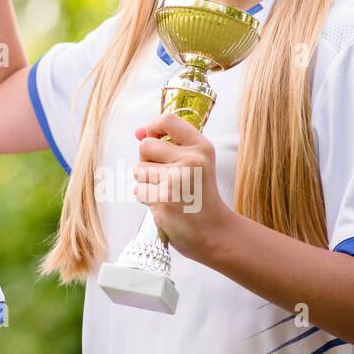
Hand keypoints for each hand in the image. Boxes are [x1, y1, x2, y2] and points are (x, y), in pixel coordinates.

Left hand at [132, 113, 231, 262]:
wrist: (215, 233)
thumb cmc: (200, 198)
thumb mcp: (198, 163)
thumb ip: (170, 145)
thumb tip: (139, 132)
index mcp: (201, 147)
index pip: (168, 120)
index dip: (152, 127)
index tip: (150, 137)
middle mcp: (191, 160)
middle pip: (145, 146)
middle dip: (147, 163)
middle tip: (166, 179)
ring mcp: (176, 179)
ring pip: (138, 170)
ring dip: (146, 183)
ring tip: (168, 193)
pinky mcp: (163, 199)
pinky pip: (138, 190)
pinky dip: (147, 199)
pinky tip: (165, 205)